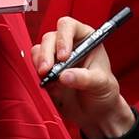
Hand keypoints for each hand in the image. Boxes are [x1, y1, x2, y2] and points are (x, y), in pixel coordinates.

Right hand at [32, 15, 135, 138]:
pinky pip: (34, 66)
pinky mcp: (47, 71)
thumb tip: (64, 76)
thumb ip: (84, 78)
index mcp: (86, 39)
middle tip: (48, 70)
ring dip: (40, 63)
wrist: (96, 112)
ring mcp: (56, 58)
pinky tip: (48, 85)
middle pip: (50, 37)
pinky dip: (37, 74)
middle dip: (47, 53)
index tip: (63, 57)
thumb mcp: (101, 84)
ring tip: (47, 78)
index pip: (69, 26)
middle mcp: (69, 45)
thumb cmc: (104, 92)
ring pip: (39, 50)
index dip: (63, 37)